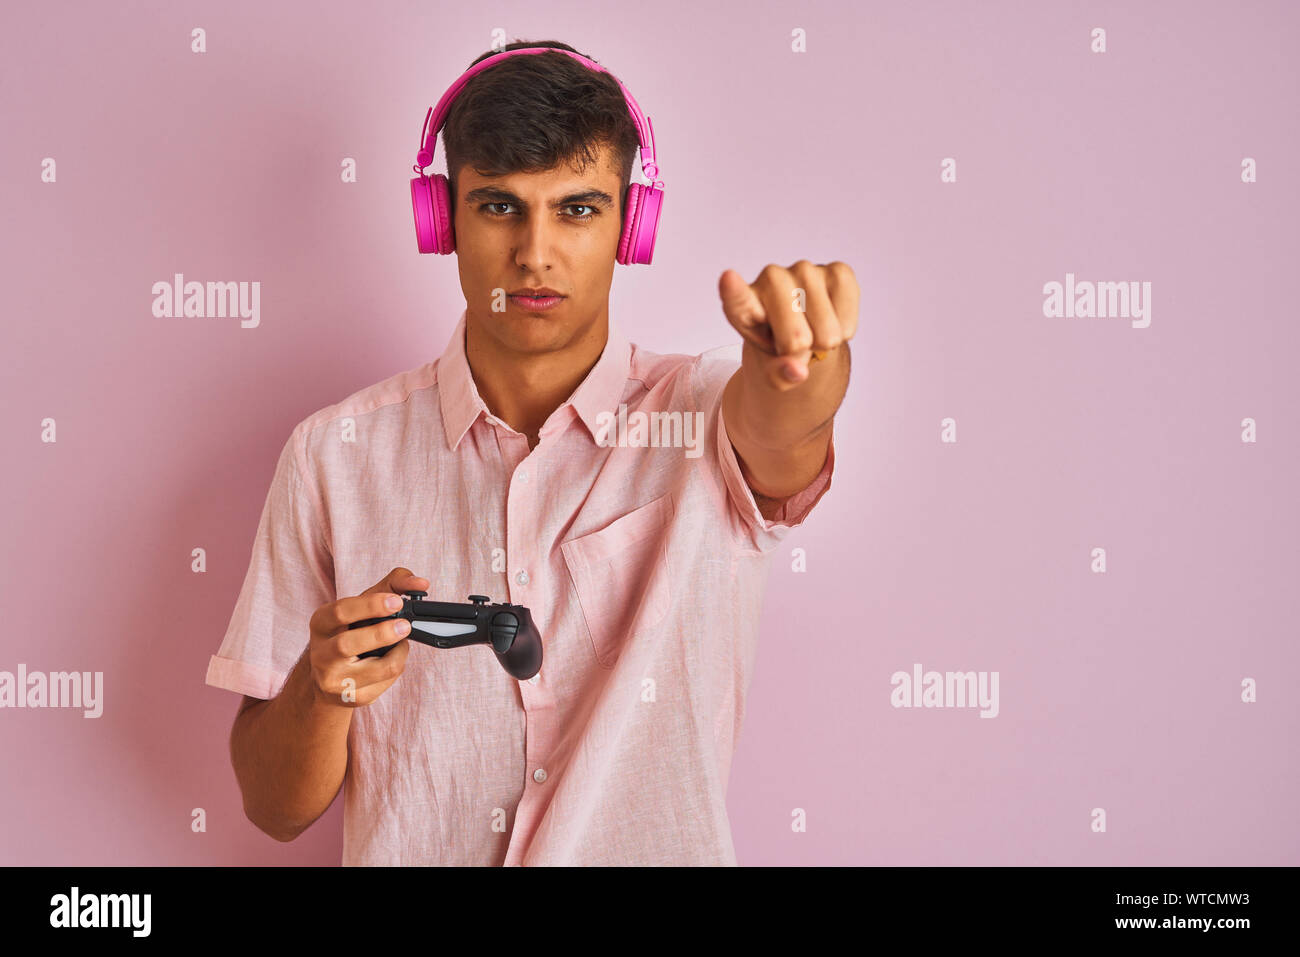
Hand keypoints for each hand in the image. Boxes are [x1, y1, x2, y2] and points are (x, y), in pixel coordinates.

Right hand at [306, 567, 428, 707]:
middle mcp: (320, 653)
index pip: (341, 612)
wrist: (328, 674)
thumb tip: (421, 583)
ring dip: (398, 654)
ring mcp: (332, 680)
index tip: (397, 601)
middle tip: (406, 626)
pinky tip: (391, 661)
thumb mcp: (364, 604)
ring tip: (402, 643)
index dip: (370, 605)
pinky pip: (384, 684)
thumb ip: (392, 585)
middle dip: (381, 634)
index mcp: (321, 623)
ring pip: (376, 669)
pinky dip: (396, 669)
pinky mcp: (349, 699)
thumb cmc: (352, 630)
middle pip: (348, 644)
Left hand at [718, 261, 858, 390]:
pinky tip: (831, 320)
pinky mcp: (837, 271)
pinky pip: (848, 313)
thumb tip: (797, 370)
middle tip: (795, 345)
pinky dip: (845, 328)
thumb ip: (777, 375)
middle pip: (796, 337)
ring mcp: (804, 270)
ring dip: (824, 342)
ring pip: (826, 332)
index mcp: (743, 304)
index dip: (734, 290)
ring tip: (812, 332)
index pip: (737, 298)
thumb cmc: (779, 347)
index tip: (729, 279)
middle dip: (802, 353)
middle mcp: (771, 279)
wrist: (804, 332)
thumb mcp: (770, 370)